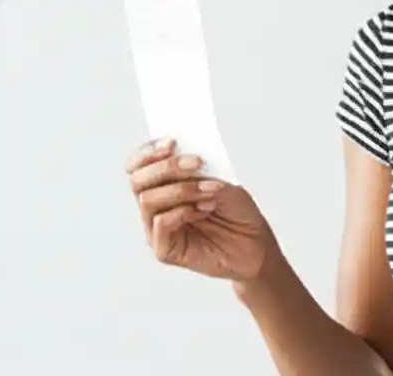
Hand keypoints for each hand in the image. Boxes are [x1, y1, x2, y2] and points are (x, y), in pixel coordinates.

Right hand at [126, 138, 274, 281]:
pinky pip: (161, 224)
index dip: (148, 151)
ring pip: (148, 200)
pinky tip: (204, 209)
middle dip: (167, 167)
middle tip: (197, 163)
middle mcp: (155, 207)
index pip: (137, 165)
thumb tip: (182, 152)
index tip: (171, 142)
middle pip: (137, 180)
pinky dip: (183, 211)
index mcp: (162, 186)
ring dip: (182, 189)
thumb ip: (198, 168)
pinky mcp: (164, 250)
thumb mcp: (221, 179)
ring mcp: (156, 230)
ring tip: (212, 190)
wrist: (255, 244)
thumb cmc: (237, 212)